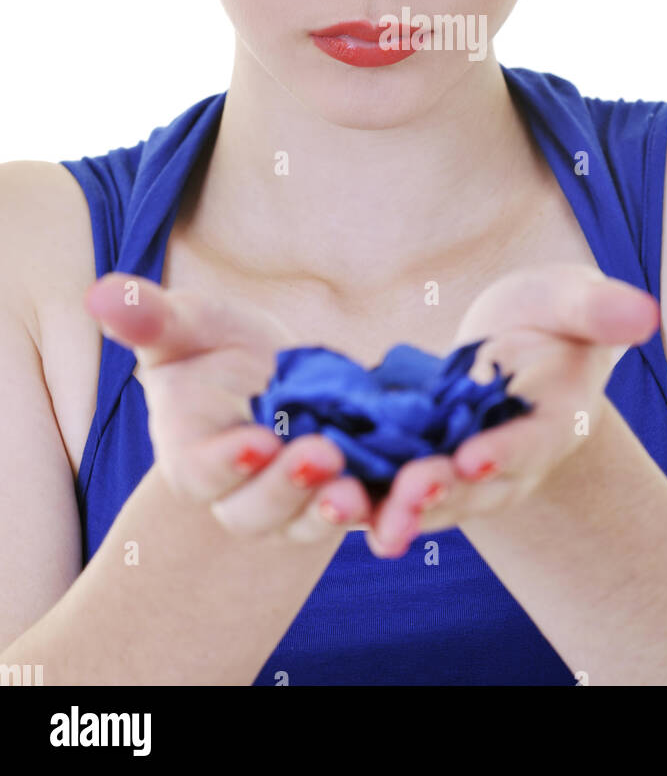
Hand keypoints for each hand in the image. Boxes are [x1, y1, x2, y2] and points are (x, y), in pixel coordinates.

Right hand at [83, 272, 374, 541]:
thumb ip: (148, 319)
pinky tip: (416, 490)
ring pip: (310, 523)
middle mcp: (242, 494)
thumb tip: (100, 293)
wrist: (275, 377)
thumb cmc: (213, 349)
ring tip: (358, 489)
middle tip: (321, 456)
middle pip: (257, 511)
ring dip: (334, 511)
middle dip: (287, 489)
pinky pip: (370, 517)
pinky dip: (391, 513)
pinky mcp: (348, 497)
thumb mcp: (186, 326)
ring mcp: (296, 505)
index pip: (201, 470)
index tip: (256, 439)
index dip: (226, 461)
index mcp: (194, 456)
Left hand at [364, 262, 658, 556]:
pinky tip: (328, 499)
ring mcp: (464, 471)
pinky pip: (392, 488)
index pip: (532, 442)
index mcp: (553, 420)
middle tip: (406, 499)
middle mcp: (509, 460)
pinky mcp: (421, 464)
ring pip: (432, 500)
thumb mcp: (572, 299)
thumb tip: (643, 312)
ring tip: (363, 518)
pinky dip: (365, 496)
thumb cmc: (554, 317)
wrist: (520, 346)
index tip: (474, 458)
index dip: (505, 452)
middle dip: (441, 495)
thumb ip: (598, 308)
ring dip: (397, 511)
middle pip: (477, 488)